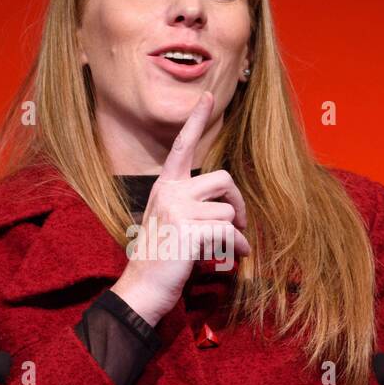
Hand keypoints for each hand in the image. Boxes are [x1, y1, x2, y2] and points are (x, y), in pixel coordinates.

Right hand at [110, 90, 251, 325]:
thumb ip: (191, 206)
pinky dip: (238, 247)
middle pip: (223, 179)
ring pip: (227, 211)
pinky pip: (228, 232)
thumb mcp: (169, 222)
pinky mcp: (188, 231)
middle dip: (238, 202)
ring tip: (232, 248)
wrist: (142, 288)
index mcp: (165, 186)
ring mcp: (177, 210)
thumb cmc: (161, 259)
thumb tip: (228, 208)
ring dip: (237, 232)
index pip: (182, 146)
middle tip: (241, 223)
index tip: (208, 96)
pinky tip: (237, 258)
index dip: (196, 120)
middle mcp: (169, 192)